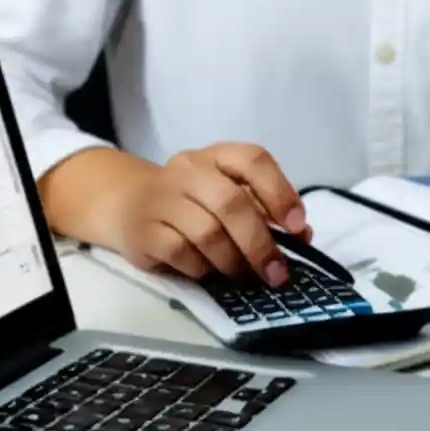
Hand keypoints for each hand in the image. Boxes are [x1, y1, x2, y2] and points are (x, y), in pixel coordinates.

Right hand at [111, 142, 308, 285]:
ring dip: (233, 262)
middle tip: (276, 273)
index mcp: (216, 156)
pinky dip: (203, 269)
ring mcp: (162, 199)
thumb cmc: (191, 202)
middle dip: (260, 244)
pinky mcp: (144, 230)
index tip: (296, 226)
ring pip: (208, 233)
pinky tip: (208, 272)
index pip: (253, 159)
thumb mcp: (228, 195)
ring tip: (242, 274)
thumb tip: (302, 237)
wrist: (127, 202)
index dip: (280, 192)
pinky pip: (182, 254)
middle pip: (232, 203)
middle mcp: (188, 170)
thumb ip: (265, 212)